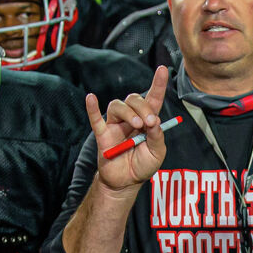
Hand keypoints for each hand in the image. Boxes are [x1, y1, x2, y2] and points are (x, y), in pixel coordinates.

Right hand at [86, 65, 170, 194]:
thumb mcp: (157, 152)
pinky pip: (95, 119)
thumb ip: (157, 136)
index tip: (162, 69)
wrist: (126, 182)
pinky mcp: (102, 134)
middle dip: (143, 108)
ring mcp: (115, 125)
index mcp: (147, 120)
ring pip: (117, 106)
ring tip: (136, 126)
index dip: (157, 84)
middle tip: (149, 123)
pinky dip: (92, 108)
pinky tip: (91, 98)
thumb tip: (154, 119)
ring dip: (128, 112)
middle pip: (134, 99)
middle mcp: (131, 118)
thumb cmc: (143, 165)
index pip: (152, 98)